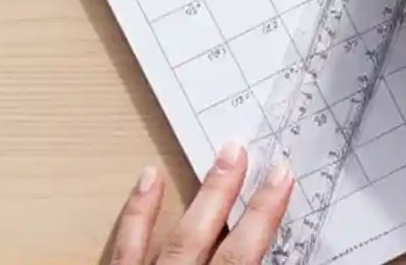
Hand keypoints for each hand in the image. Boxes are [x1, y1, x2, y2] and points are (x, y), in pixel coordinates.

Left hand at [105, 143, 292, 264]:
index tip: (282, 176)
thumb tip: (260, 247)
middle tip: (241, 150)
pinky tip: (149, 178)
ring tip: (221, 156)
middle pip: (204, 236)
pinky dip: (137, 213)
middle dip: (226, 194)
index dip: (264, 215)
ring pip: (173, 238)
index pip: (241, 255)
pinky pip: (124, 248)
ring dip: (199, 196)